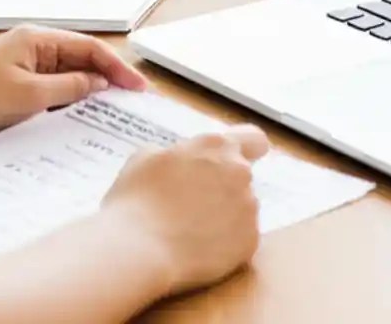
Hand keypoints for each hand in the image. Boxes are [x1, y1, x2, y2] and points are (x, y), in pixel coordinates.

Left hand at [0, 24, 148, 134]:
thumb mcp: (31, 96)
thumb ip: (72, 86)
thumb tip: (100, 83)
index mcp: (37, 38)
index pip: (90, 48)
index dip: (117, 66)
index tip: (137, 85)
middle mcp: (34, 45)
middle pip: (84, 57)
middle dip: (110, 75)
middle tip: (134, 95)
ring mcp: (27, 62)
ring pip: (72, 71)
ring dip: (93, 86)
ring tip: (116, 105)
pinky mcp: (21, 80)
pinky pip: (57, 84)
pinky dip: (74, 95)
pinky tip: (85, 110)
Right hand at [102, 125, 270, 293]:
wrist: (138, 250)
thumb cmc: (136, 201)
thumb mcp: (146, 158)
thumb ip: (176, 154)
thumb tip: (182, 162)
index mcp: (217, 147)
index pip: (253, 140)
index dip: (246, 149)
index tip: (234, 161)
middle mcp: (240, 173)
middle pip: (242, 178)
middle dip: (223, 187)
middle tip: (192, 205)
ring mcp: (248, 208)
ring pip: (242, 210)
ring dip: (224, 216)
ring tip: (188, 232)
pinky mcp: (249, 241)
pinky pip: (240, 240)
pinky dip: (224, 244)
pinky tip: (196, 250)